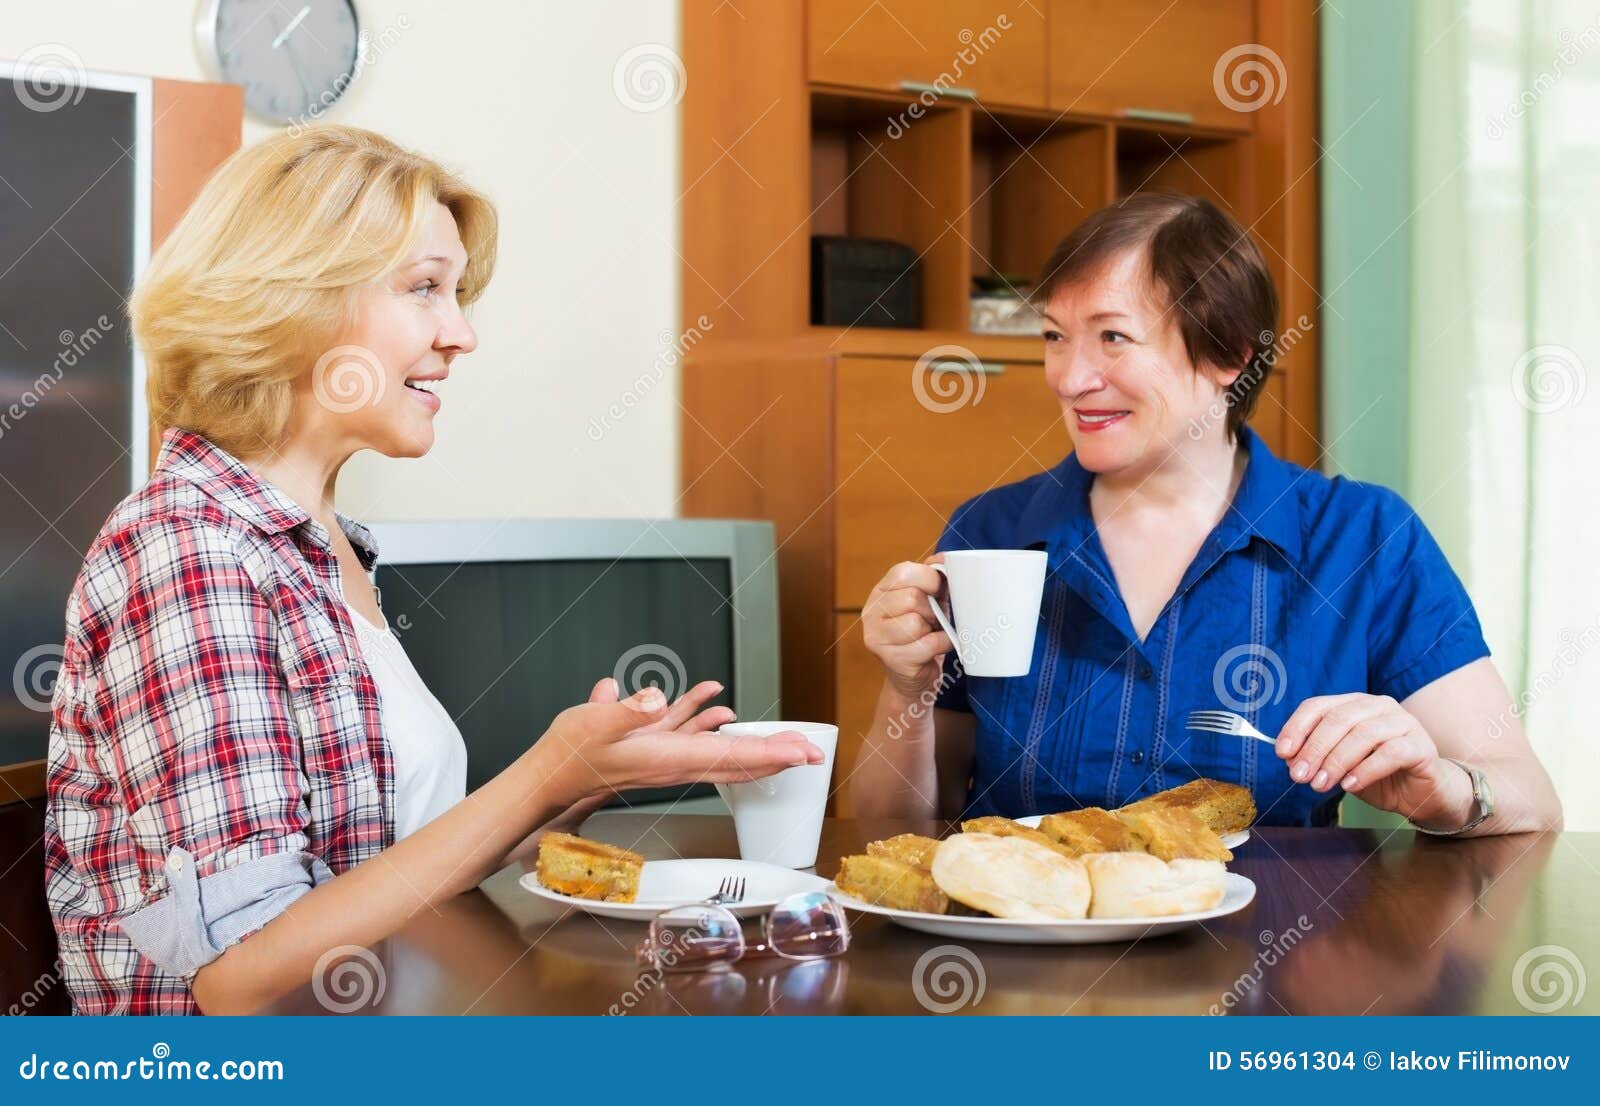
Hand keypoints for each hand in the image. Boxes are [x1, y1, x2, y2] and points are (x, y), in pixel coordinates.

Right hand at [533, 678, 823, 805]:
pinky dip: (710, 716)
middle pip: (739, 761)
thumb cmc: (568, 755)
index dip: (772, 754)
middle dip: (777, 756)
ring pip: (722, 750)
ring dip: (753, 743)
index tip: (804, 755)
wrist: (548, 775)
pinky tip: (717, 700)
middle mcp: (676, 761)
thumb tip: (650, 695)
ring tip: (782, 738)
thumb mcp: (593, 725)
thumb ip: (624, 710)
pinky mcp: (652, 743)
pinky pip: (691, 730)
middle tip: (812, 751)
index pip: (733, 756)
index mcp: (670, 758)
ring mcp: (666, 753)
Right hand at [862, 557, 953, 699]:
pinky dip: (941, 644)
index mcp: (880, 591)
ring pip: (916, 622)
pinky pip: (927, 644)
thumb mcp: (927, 601)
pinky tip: (937, 646)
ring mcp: (876, 637)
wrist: (914, 677)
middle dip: (932, 609)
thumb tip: (945, 558)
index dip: (928, 578)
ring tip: (930, 633)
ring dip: (933, 629)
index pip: (902, 572)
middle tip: (933, 619)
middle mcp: (871, 612)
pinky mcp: (890, 659)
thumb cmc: (922, 633)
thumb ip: (933, 577)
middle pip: (912, 598)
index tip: (938, 589)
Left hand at [1274, 693, 1474, 826]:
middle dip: (1314, 748)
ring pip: (1363, 734)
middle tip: (1299, 775)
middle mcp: (1379, 706)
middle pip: (1338, 719)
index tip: (1282, 752)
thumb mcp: (1340, 766)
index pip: (1318, 706)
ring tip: (1321, 784)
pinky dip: (1365, 769)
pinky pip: (1391, 753)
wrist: (1423, 794)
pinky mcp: (1421, 746)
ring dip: (1336, 761)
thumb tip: (1290, 759)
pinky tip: (1350, 785)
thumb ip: (1317, 757)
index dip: (1297, 727)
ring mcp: (1404, 723)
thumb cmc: (1378, 775)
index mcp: (1355, 704)